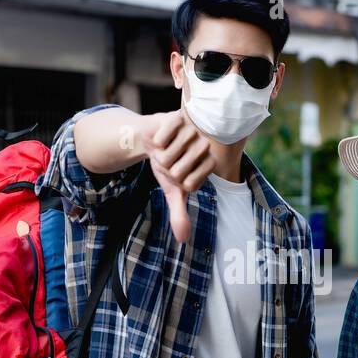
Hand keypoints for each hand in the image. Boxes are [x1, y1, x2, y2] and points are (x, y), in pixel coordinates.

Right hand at [139, 110, 213, 243]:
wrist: (150, 139)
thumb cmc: (166, 165)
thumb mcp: (171, 191)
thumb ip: (179, 213)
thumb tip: (183, 240)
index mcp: (208, 164)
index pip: (190, 183)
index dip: (177, 181)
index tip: (176, 173)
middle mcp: (204, 146)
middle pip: (178, 170)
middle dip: (166, 169)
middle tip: (167, 159)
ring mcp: (192, 131)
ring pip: (169, 154)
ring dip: (159, 155)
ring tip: (164, 148)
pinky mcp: (177, 118)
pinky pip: (163, 137)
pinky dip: (155, 141)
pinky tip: (160, 137)